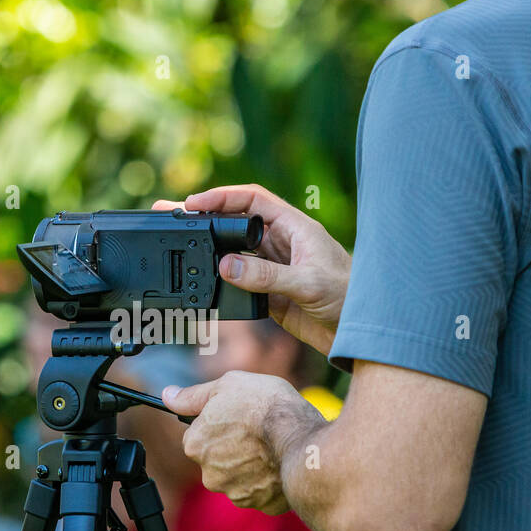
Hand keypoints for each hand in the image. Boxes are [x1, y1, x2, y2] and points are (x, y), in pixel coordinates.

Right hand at [154, 185, 350, 356]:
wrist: (360, 333)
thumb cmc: (351, 297)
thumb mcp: (308, 282)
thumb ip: (267, 275)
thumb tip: (226, 265)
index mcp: (294, 227)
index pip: (252, 200)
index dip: (221, 197)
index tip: (193, 203)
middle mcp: (281, 244)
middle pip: (235, 222)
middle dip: (204, 217)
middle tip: (170, 214)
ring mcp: (273, 268)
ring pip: (233, 252)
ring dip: (207, 248)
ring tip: (178, 244)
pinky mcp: (269, 293)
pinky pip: (237, 281)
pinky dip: (218, 279)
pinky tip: (201, 280)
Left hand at [162, 371, 321, 514]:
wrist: (304, 439)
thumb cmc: (265, 406)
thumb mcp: (226, 385)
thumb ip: (193, 396)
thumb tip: (167, 395)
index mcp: (195, 445)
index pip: (197, 436)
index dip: (217, 425)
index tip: (236, 418)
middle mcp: (210, 475)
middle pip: (217, 460)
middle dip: (233, 448)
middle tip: (256, 432)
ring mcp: (237, 494)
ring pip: (240, 478)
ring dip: (252, 466)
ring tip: (273, 447)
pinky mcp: (263, 505)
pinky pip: (264, 492)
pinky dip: (271, 481)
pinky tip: (282, 465)